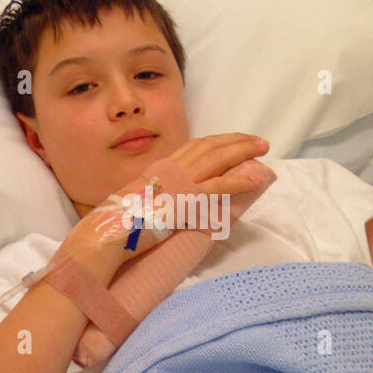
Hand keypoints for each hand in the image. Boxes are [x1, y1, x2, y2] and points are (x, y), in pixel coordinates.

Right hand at [68, 133, 273, 269]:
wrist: (109, 232)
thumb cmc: (118, 223)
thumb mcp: (137, 203)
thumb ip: (154, 198)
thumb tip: (163, 205)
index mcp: (160, 168)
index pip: (194, 146)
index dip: (218, 141)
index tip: (234, 140)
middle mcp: (172, 168)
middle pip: (211, 146)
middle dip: (237, 141)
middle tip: (258, 142)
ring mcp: (180, 181)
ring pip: (219, 158)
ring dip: (244, 152)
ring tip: (263, 151)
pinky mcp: (187, 197)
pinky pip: (220, 185)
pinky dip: (240, 179)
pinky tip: (256, 178)